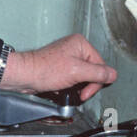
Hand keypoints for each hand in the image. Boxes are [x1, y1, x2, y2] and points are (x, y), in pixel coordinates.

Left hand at [1, 34, 116, 102]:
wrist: (24, 76)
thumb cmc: (44, 69)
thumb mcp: (76, 72)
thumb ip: (97, 74)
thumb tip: (113, 75)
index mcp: (81, 44)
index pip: (100, 65)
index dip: (95, 82)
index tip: (86, 91)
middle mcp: (75, 49)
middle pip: (92, 72)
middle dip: (86, 85)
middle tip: (79, 93)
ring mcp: (67, 59)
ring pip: (82, 78)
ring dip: (77, 88)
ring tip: (67, 90)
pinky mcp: (61, 69)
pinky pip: (72, 80)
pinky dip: (69, 87)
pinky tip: (62, 89)